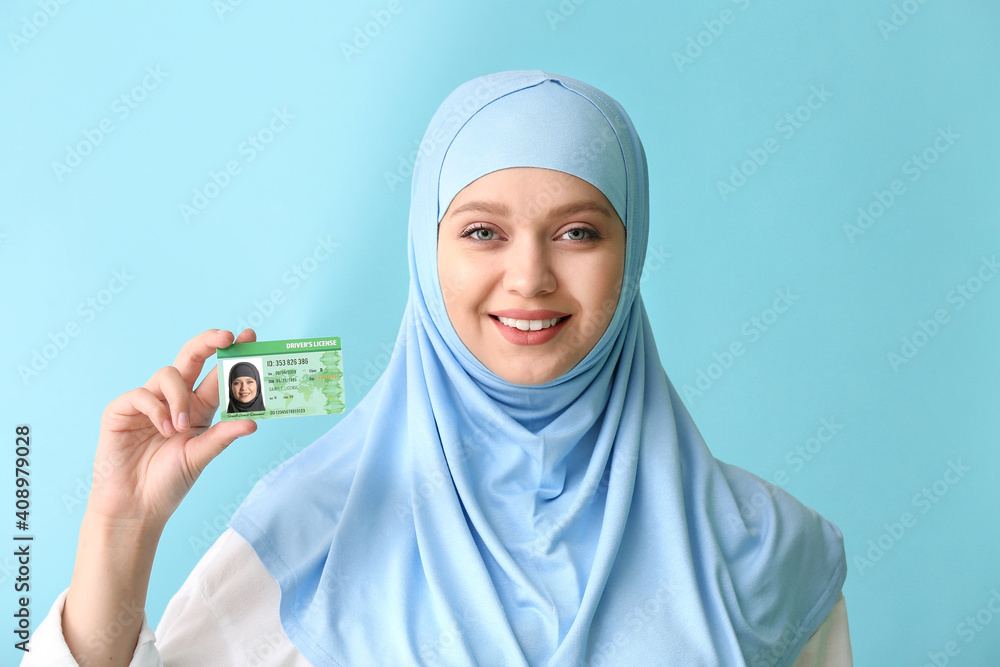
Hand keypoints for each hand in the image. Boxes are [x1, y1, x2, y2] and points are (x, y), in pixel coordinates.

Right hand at [86, 328, 257, 530]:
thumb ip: (223, 436)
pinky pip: (141, 394)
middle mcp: (174, 400)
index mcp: (198, 408)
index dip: (232, 354)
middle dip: (208, 342)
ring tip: (181, 427)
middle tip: (226, 338)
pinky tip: (163, 431)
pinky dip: (156, 409)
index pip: (217, 374)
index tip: (249, 335)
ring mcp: (148, 403)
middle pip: (191, 357)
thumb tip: (254, 423)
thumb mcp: (201, 456)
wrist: (134, 507)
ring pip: (168, 373)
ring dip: (179, 396)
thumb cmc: (169, 483)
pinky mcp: (122, 410)